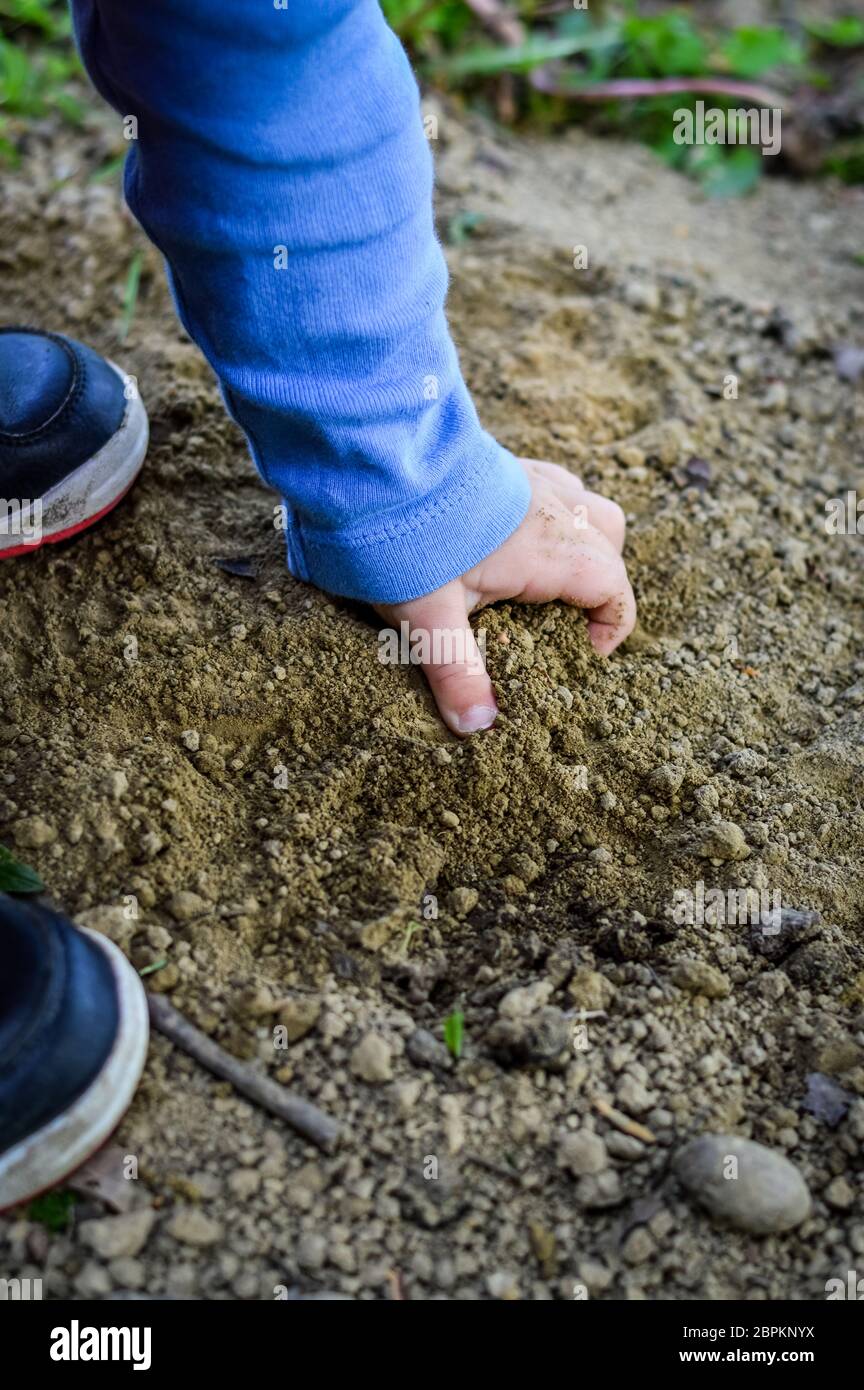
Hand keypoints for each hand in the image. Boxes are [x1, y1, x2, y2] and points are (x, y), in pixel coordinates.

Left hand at [374, 458, 635, 734]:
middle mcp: (553, 508)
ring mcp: (530, 477)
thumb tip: (477, 727)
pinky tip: (510, 535)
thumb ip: (456, 671)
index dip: (611, 625)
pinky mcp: (503, 462)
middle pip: (609, 540)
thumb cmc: (408, 540)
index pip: (612, 588)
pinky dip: (547, 513)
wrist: (375, 463)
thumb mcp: (428, 618)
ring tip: (543, 575)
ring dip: (578, 540)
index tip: (584, 653)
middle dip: (600, 581)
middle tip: (565, 616)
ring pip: (584, 505)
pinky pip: (549, 484)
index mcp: (551, 550)